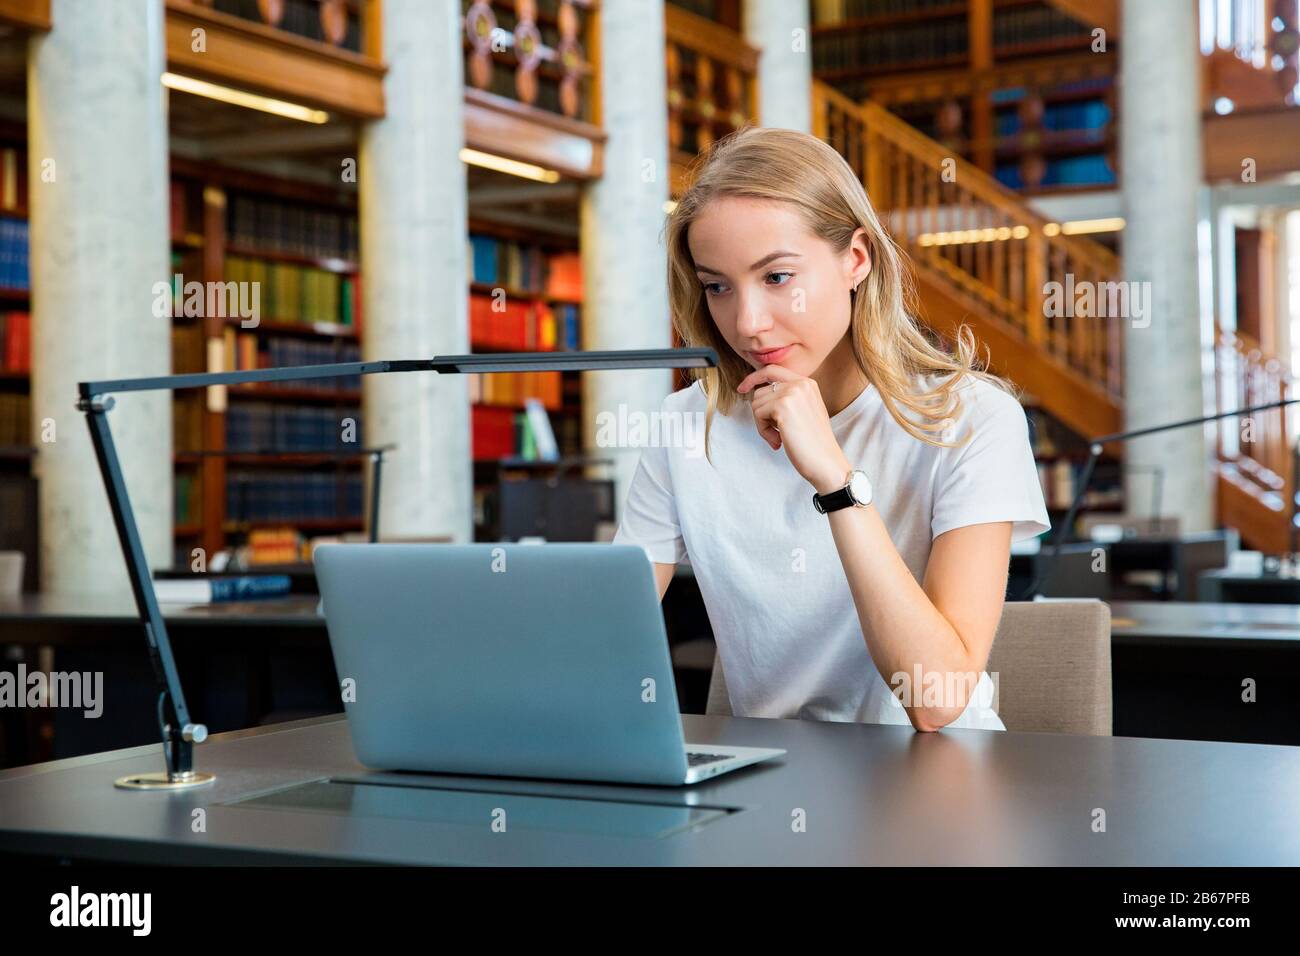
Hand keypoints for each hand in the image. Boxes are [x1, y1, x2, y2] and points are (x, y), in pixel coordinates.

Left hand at [737, 365, 852, 493]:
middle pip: (760, 392)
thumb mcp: (804, 412)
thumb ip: (787, 399)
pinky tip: (779, 441)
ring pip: (756, 404)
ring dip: (763, 425)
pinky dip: (763, 431)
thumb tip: (756, 394)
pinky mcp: (782, 406)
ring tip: (780, 437)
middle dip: (762, 415)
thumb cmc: (813, 443)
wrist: (826, 462)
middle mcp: (800, 384)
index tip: (741, 388)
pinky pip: (757, 414)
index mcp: (807, 383)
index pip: (772, 370)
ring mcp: (792, 393)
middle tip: (776, 433)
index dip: (754, 378)